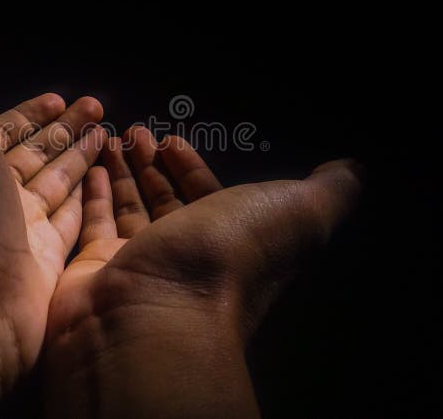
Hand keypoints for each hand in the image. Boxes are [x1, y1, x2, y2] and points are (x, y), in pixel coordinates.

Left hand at [0, 40, 105, 418]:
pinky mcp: (51, 259)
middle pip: (39, 154)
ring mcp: (25, 229)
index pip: (7, 131)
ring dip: (82, 157)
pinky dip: (89, 197)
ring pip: (59, 184)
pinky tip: (107, 177)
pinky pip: (74, 220)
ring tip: (109, 132)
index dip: (32, 113)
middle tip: (98, 106)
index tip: (60, 98)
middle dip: (67, 129)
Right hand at [44, 127, 362, 418]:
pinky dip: (93, 192)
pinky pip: (94, 221)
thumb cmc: (229, 256)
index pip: (208, 197)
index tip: (173, 138)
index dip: (193, 168)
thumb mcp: (299, 215)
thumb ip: (329, 191)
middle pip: (166, 202)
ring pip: (129, 209)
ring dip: (122, 171)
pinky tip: (90, 164)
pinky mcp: (96, 266)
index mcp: (230, 241)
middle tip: (135, 130)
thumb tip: (352, 169)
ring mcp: (138, 263)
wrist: (156, 313)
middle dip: (153, 164)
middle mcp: (185, 254)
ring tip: (111, 135)